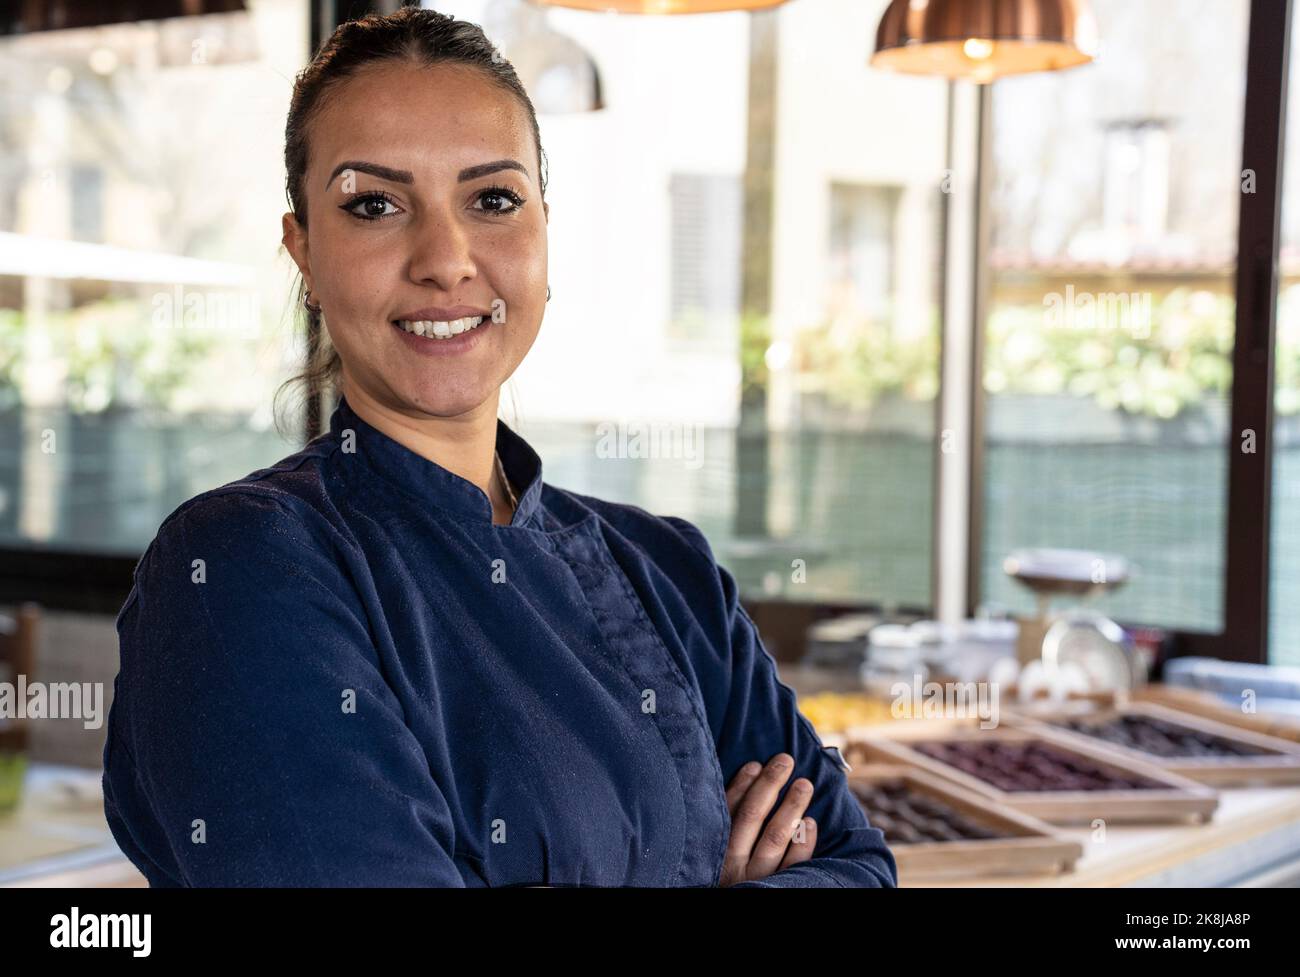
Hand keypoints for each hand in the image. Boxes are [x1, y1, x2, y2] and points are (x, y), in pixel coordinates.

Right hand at [718, 752, 816, 885]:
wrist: (728, 912)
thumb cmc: (721, 880)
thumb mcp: (713, 852)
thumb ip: (721, 824)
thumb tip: (745, 778)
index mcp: (713, 852)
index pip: (727, 811)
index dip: (742, 785)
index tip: (756, 764)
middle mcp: (732, 866)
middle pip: (753, 817)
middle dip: (770, 785)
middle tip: (786, 760)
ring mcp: (756, 880)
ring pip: (775, 837)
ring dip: (792, 807)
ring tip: (804, 784)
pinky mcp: (777, 891)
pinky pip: (795, 866)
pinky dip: (804, 843)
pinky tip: (811, 823)